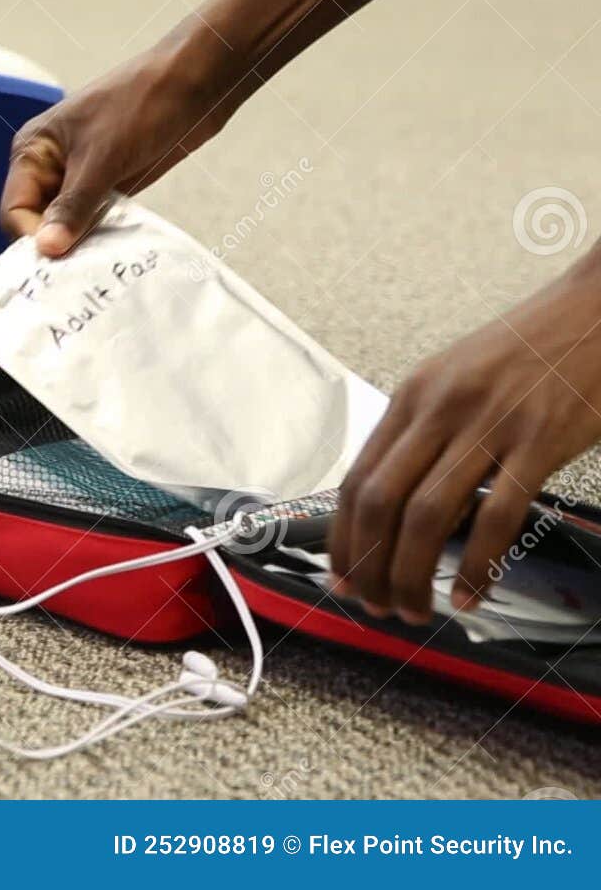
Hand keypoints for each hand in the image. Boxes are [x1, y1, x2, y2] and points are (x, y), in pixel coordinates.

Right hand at [0, 32, 243, 256]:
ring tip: (99, 263)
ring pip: (66, 226)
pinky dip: (100, 238)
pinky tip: (114, 252)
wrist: (196, 80)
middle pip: (36, 222)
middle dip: (55, 245)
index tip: (59, 260)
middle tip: (79, 271)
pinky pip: (93, 222)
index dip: (32, 237)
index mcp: (34, 150)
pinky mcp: (107, 186)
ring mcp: (79, 177)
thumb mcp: (103, 158)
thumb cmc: (143, 102)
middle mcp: (50, 166)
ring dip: (80, 245)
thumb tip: (46, 249)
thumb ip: (73, 206)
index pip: (14, 210)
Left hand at [328, 260, 600, 623]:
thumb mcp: (457, 379)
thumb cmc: (531, 348)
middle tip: (373, 604)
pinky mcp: (541, 440)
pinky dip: (478, 564)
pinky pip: (496, 515)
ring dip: (413, 573)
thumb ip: (425, 432)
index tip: (340, 573)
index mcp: (414, 396)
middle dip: (368, 565)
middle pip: (380, 503)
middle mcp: (441, 408)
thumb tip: (395, 500)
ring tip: (416, 607)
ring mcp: (490, 424)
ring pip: (428, 515)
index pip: (357, 479)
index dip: (343, 537)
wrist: (599, 307)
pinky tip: (472, 591)